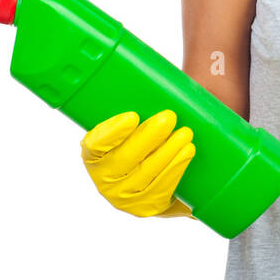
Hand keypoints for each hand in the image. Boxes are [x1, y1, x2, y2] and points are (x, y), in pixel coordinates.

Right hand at [81, 110, 197, 218]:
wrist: (161, 176)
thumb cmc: (145, 140)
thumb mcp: (135, 125)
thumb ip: (138, 107)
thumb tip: (152, 71)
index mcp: (93, 155)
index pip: (94, 144)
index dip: (111, 131)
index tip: (132, 116)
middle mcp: (104, 179)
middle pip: (124, 159)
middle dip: (148, 137)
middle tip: (169, 117)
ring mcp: (124, 198)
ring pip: (145, 174)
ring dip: (167, 153)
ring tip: (185, 134)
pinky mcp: (146, 208)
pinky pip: (161, 189)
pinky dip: (175, 169)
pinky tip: (186, 153)